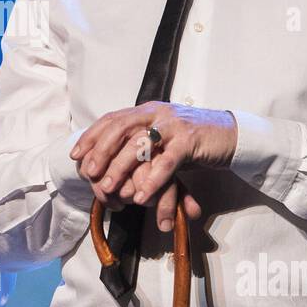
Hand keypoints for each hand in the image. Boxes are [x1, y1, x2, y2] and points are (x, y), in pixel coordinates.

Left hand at [69, 102, 237, 230]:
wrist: (231, 135)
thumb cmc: (191, 140)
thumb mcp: (161, 136)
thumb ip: (140, 141)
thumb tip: (109, 160)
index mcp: (147, 110)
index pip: (112, 119)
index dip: (91, 136)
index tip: (75, 155)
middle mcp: (157, 113)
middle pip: (121, 128)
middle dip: (101, 151)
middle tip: (88, 173)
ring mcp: (174, 124)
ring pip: (141, 144)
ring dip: (122, 167)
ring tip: (110, 188)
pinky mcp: (190, 140)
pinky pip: (167, 161)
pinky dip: (153, 179)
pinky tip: (142, 196)